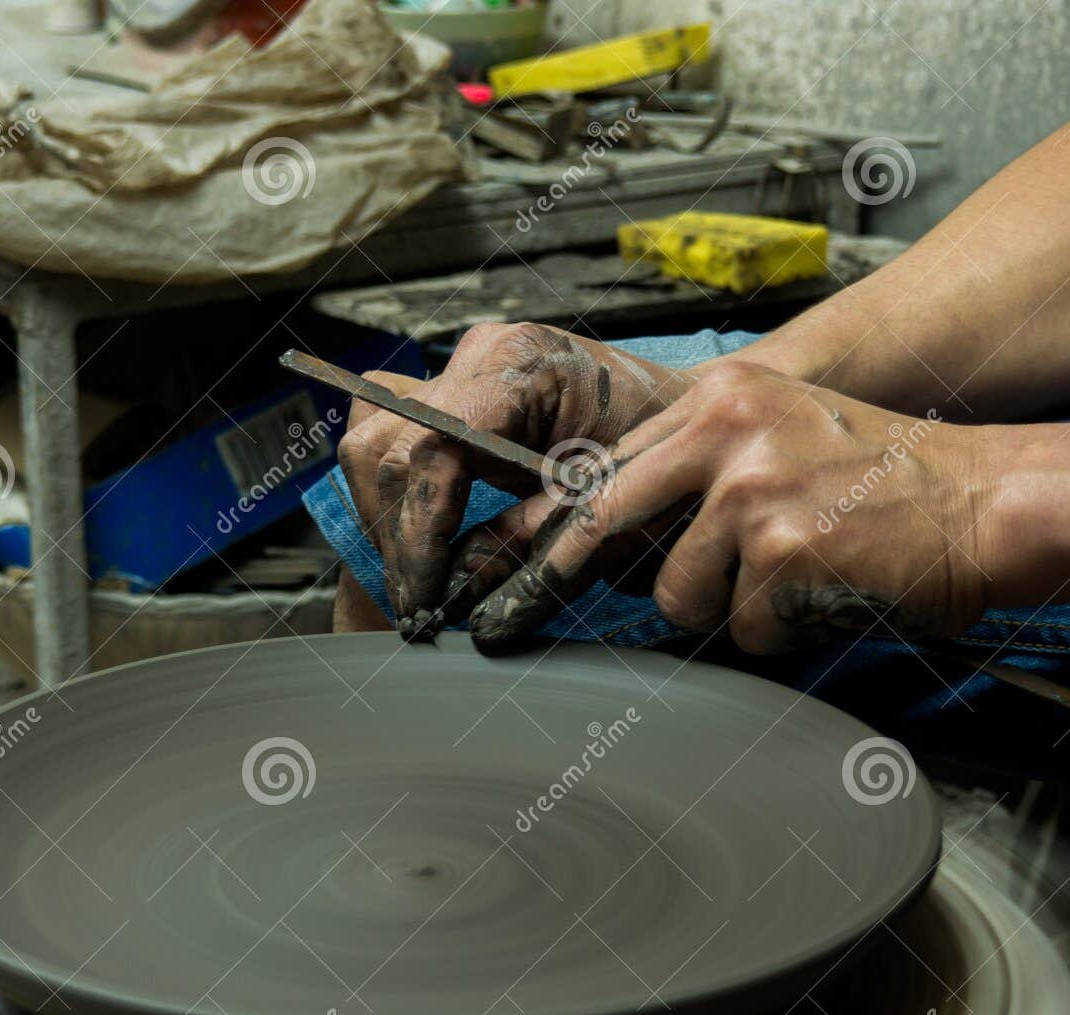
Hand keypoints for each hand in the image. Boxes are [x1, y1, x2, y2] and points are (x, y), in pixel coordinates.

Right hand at [336, 323, 694, 637]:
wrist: (697, 412)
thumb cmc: (669, 452)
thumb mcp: (603, 502)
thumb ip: (527, 539)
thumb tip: (458, 588)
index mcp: (519, 364)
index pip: (431, 451)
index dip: (418, 533)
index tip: (424, 595)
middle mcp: (479, 353)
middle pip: (387, 451)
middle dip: (396, 539)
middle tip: (417, 605)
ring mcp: (463, 367)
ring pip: (372, 444)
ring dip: (387, 520)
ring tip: (417, 581)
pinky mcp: (457, 389)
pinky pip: (390, 436)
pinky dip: (396, 495)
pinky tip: (421, 540)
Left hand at [464, 358, 1001, 653]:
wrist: (987, 502)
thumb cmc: (887, 478)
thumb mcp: (781, 434)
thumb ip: (698, 466)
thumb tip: (605, 528)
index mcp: (721, 398)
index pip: (607, 467)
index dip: (554, 524)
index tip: (507, 564)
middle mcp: (728, 433)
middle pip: (603, 521)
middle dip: (560, 577)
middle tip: (509, 618)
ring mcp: (754, 489)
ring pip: (678, 593)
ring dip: (722, 607)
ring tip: (789, 578)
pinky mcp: (784, 550)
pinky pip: (743, 625)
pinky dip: (780, 628)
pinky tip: (826, 593)